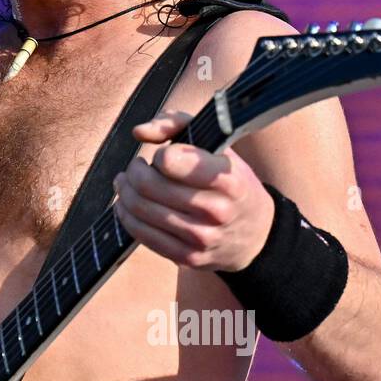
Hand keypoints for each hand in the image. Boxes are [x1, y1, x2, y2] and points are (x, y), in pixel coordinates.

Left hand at [112, 110, 275, 271]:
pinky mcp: (187, 257)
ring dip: (125, 191)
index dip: (160, 155)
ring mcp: (201, 238)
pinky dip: (126, 216)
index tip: (164, 156)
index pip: (170, 161)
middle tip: (135, 167)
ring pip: (139, 210)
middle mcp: (216, 211)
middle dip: (133, 172)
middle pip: (148, 185)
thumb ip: (177, 123)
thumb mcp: (218, 144)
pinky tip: (127, 204)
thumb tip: (138, 132)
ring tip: (126, 182)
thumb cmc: (229, 180)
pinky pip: (141, 235)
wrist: (255, 234)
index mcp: (227, 179)